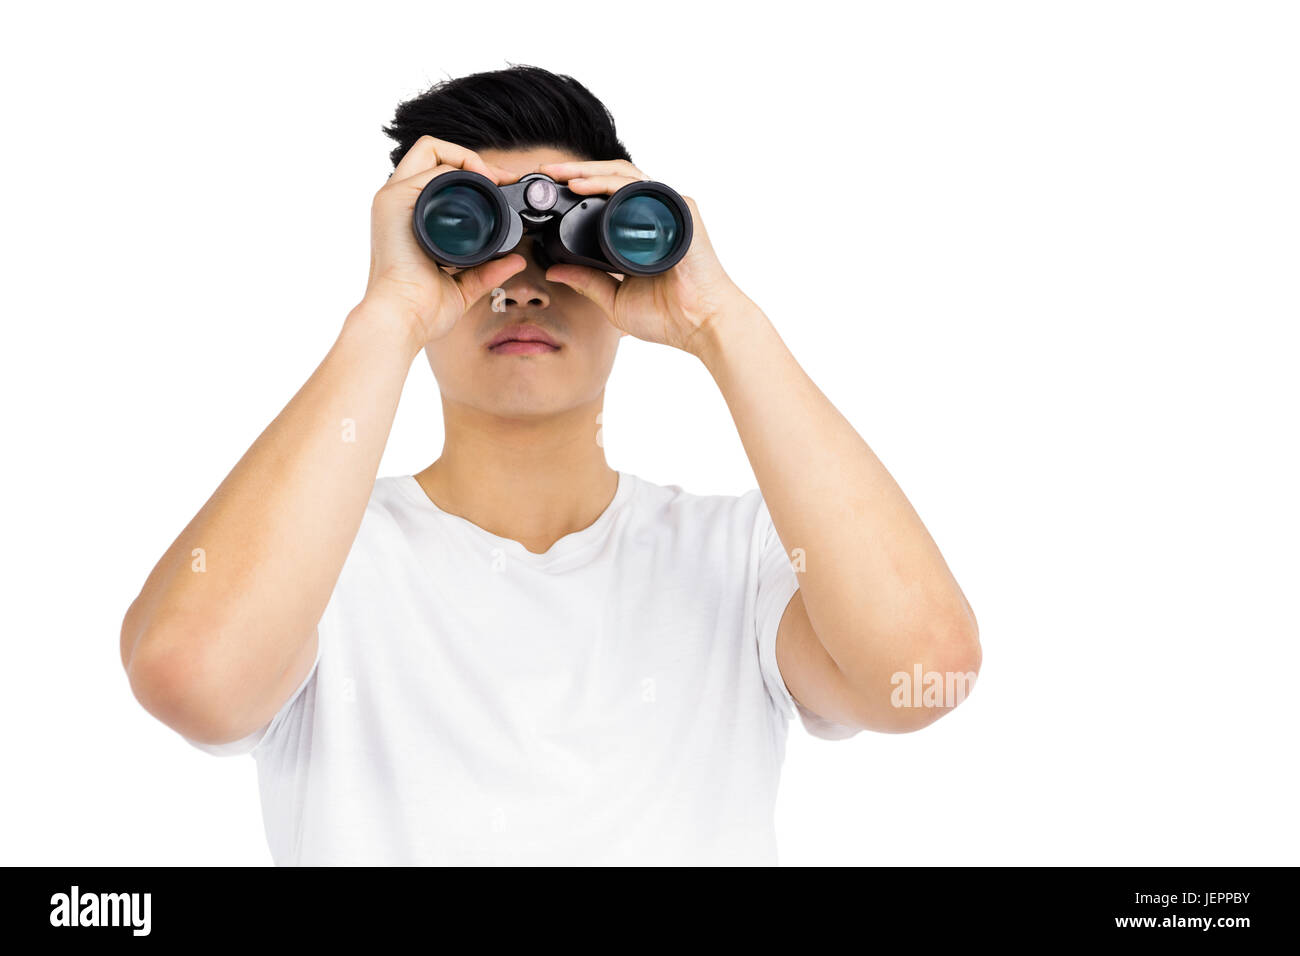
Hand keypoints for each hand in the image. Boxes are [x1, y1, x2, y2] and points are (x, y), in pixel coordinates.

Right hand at [363, 136, 527, 347]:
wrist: (402, 319)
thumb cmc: (422, 310)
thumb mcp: (462, 286)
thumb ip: (487, 272)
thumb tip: (516, 261)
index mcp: (409, 221)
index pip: (437, 180)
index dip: (471, 178)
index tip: (501, 192)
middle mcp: (399, 204)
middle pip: (431, 156)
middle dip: (471, 160)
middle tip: (500, 181)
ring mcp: (393, 199)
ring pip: (430, 149)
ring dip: (467, 157)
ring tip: (493, 180)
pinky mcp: (394, 199)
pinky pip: (430, 162)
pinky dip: (460, 163)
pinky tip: (483, 181)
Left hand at [536, 159, 752, 356]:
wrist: (701, 323)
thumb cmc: (669, 316)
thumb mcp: (614, 299)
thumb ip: (587, 282)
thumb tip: (554, 271)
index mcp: (641, 233)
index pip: (608, 200)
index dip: (579, 192)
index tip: (549, 195)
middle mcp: (656, 215)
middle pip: (613, 180)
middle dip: (576, 172)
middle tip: (546, 173)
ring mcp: (668, 208)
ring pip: (623, 175)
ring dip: (588, 170)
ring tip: (559, 175)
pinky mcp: (679, 206)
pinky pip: (637, 185)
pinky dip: (608, 181)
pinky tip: (584, 185)